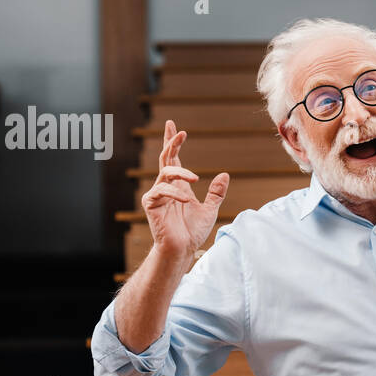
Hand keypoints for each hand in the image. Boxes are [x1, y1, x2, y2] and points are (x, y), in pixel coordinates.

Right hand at [141, 120, 229, 261]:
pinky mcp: (152, 204)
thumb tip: (224, 174)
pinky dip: (175, 194)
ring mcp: (158, 195)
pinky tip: (186, 201)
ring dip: (181, 172)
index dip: (174, 143)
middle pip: (166, 159)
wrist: (183, 249)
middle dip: (172, 144)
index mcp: (179, 186)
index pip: (174, 159)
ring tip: (195, 178)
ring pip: (165, 173)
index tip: (174, 126)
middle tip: (180, 131)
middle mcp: (167, 187)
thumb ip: (216, 192)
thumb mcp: (210, 209)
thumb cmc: (193, 231)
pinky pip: (161, 192)